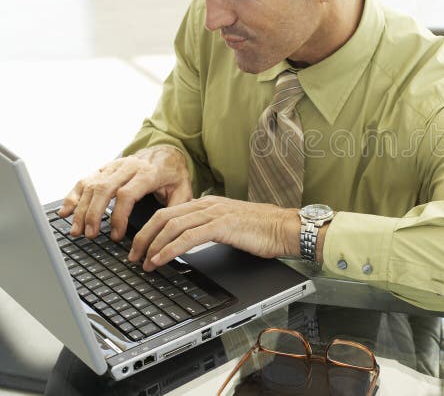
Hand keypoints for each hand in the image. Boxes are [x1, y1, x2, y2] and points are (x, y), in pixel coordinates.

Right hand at [58, 145, 191, 240]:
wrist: (167, 152)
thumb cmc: (174, 174)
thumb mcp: (183, 190)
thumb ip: (175, 209)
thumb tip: (165, 231)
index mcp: (148, 173)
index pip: (127, 194)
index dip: (119, 216)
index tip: (116, 235)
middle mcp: (128, 167)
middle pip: (104, 189)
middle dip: (94, 214)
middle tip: (90, 235)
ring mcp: (114, 166)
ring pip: (91, 185)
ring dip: (81, 209)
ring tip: (77, 230)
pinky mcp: (104, 168)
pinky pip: (85, 180)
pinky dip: (73, 196)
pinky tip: (65, 211)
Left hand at [127, 196, 300, 271]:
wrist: (287, 228)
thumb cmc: (264, 231)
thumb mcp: (230, 227)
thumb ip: (209, 229)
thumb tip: (188, 243)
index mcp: (208, 204)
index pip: (168, 212)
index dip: (149, 229)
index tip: (139, 247)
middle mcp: (208, 205)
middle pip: (163, 217)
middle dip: (143, 237)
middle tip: (133, 256)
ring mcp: (215, 213)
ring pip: (172, 226)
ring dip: (153, 246)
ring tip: (143, 262)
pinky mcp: (223, 225)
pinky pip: (188, 237)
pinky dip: (169, 249)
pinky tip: (160, 261)